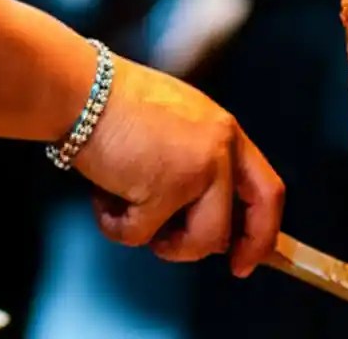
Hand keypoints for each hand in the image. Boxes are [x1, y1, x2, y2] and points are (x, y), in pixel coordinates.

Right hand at [74, 57, 284, 276]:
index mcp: (224, 132)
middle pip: (249, 219)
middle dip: (224, 248)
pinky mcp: (166, 188)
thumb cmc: (113, 106)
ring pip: (198, 241)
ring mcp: (198, 168)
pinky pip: (142, 236)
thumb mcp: (175, 127)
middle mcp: (220, 147)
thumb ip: (196, 163)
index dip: (263, 229)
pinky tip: (102, 196)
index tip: (249, 255)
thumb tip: (200, 219)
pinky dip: (116, 225)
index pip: (267, 189)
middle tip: (201, 256)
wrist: (81, 90)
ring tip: (125, 208)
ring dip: (159, 239)